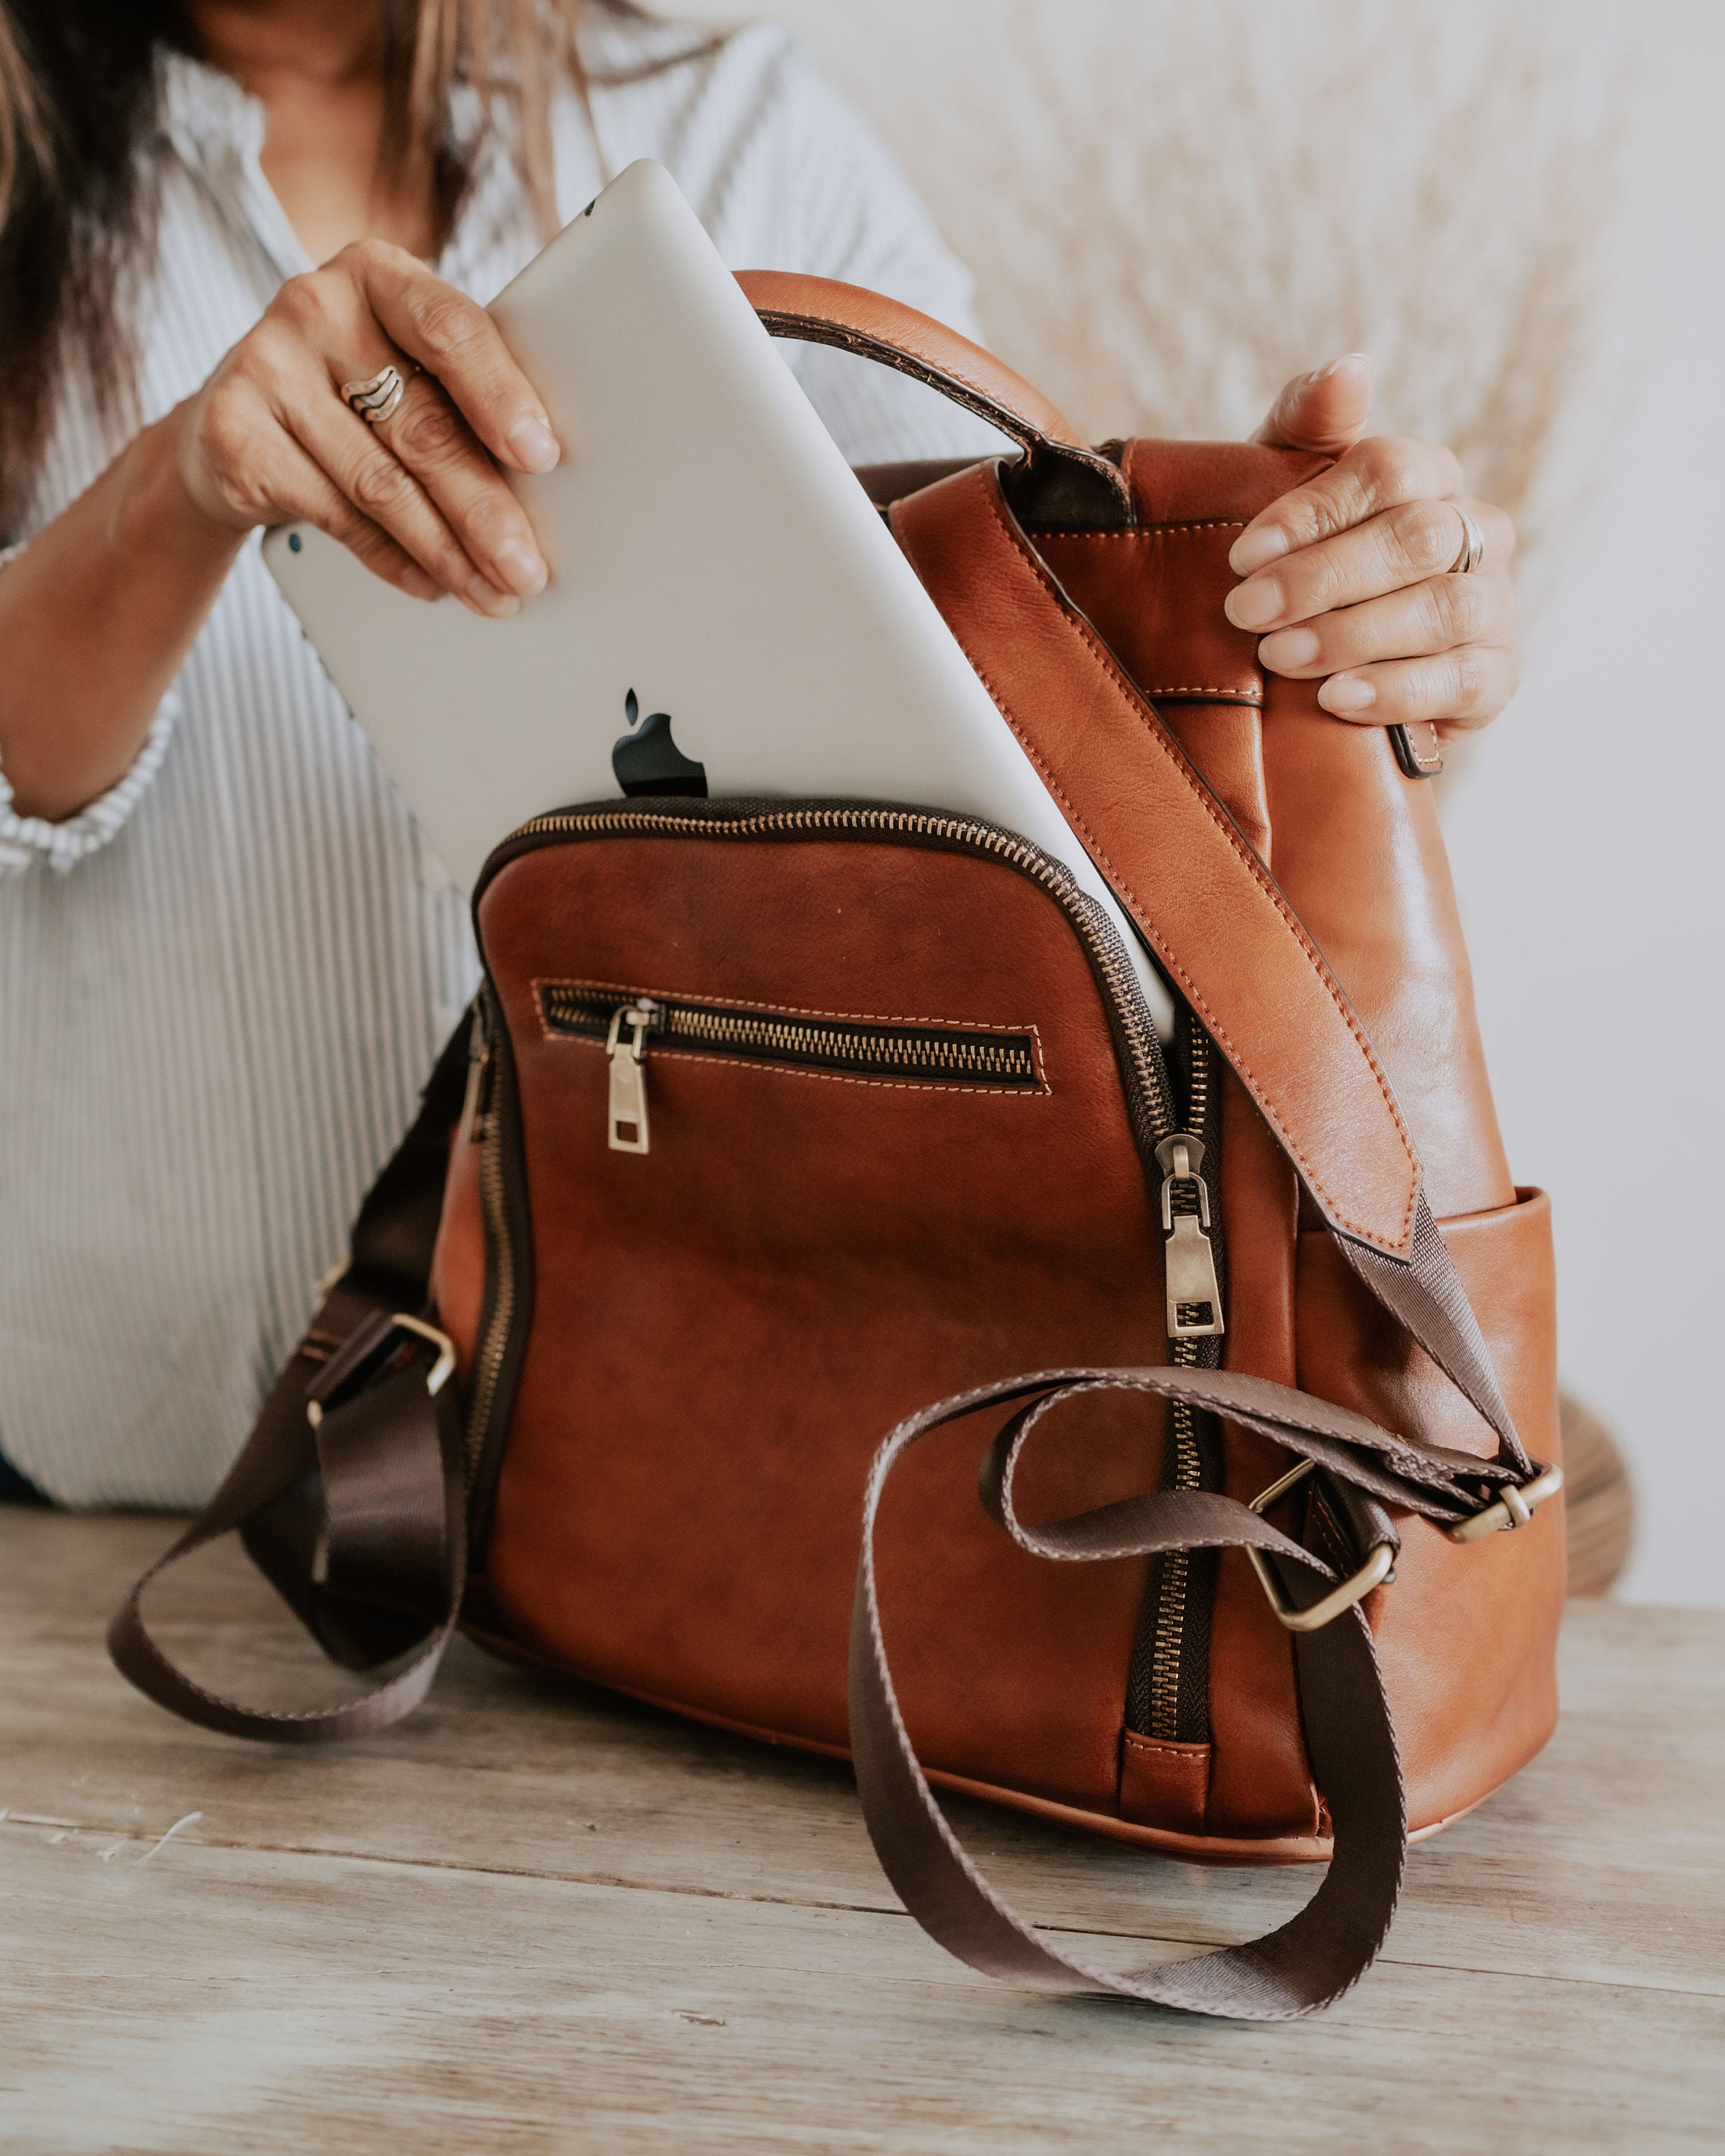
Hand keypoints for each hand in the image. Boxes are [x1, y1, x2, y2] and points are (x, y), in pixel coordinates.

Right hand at [173, 241, 560, 617]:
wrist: (232, 424)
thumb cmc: (349, 392)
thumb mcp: (403, 367)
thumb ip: (459, 395)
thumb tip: (542, 484)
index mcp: (377, 273)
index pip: (451, 330)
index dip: (500, 396)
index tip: (542, 456)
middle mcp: (316, 306)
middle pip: (422, 425)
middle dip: (485, 511)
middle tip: (527, 567)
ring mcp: (266, 365)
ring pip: (381, 483)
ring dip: (447, 551)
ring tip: (492, 591)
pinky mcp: (235, 433)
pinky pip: (335, 514)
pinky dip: (391, 558)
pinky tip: (428, 582)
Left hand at [1224, 354, 1517, 742]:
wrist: (1329, 672)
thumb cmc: (1305, 564)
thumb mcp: (1286, 487)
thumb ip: (1308, 423)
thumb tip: (1348, 369)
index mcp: (1430, 477)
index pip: (1387, 471)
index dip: (1312, 511)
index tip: (1240, 554)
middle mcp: (1477, 532)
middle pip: (1415, 538)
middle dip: (1322, 577)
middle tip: (1246, 612)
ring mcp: (1494, 605)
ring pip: (1442, 608)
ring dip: (1353, 634)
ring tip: (1281, 657)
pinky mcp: (1497, 676)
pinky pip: (1461, 681)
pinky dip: (1395, 691)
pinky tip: (1336, 699)